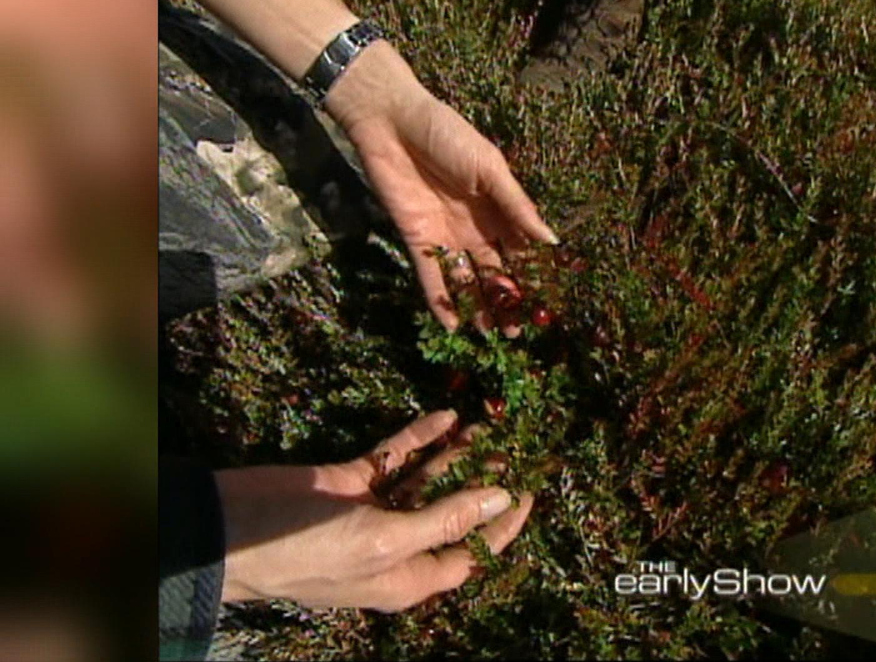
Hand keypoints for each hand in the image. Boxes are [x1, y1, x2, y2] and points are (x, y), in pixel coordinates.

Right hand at [216, 410, 533, 610]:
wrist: (230, 529)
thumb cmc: (310, 551)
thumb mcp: (386, 540)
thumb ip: (444, 518)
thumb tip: (501, 499)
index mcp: (410, 575)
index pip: (471, 552)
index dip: (502, 523)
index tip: (531, 487)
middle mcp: (397, 543)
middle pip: (453, 509)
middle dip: (483, 479)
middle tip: (513, 442)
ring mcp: (373, 508)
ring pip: (427, 478)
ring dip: (456, 452)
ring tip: (488, 421)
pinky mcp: (352, 478)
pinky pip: (396, 455)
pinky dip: (419, 437)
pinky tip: (446, 414)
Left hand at [325, 42, 558, 334]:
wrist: (392, 121)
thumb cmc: (448, 134)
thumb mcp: (490, 168)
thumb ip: (517, 206)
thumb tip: (551, 242)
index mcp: (497, 209)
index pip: (520, 250)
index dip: (532, 277)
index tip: (545, 304)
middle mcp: (474, 228)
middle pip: (493, 272)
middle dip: (506, 301)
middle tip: (518, 332)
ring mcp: (445, 237)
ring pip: (465, 280)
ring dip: (477, 306)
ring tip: (489, 334)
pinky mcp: (416, 241)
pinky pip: (430, 276)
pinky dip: (440, 300)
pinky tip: (451, 324)